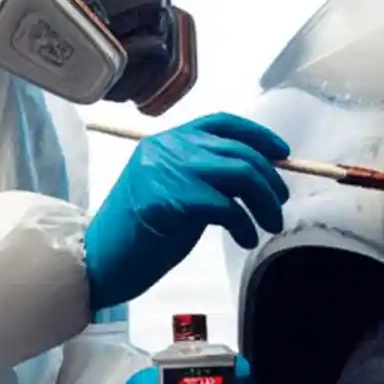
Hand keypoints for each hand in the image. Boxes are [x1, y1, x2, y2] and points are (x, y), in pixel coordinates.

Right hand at [85, 113, 289, 310]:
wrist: (101, 260)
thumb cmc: (139, 233)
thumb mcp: (174, 191)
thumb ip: (206, 176)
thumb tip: (259, 176)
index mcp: (166, 141)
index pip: (221, 123)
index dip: (257, 135)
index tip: (282, 153)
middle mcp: (167, 148)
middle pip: (238, 151)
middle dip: (270, 178)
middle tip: (279, 205)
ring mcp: (168, 171)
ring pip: (239, 174)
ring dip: (264, 201)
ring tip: (270, 224)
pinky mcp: (171, 199)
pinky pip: (227, 207)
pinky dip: (245, 225)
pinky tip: (246, 239)